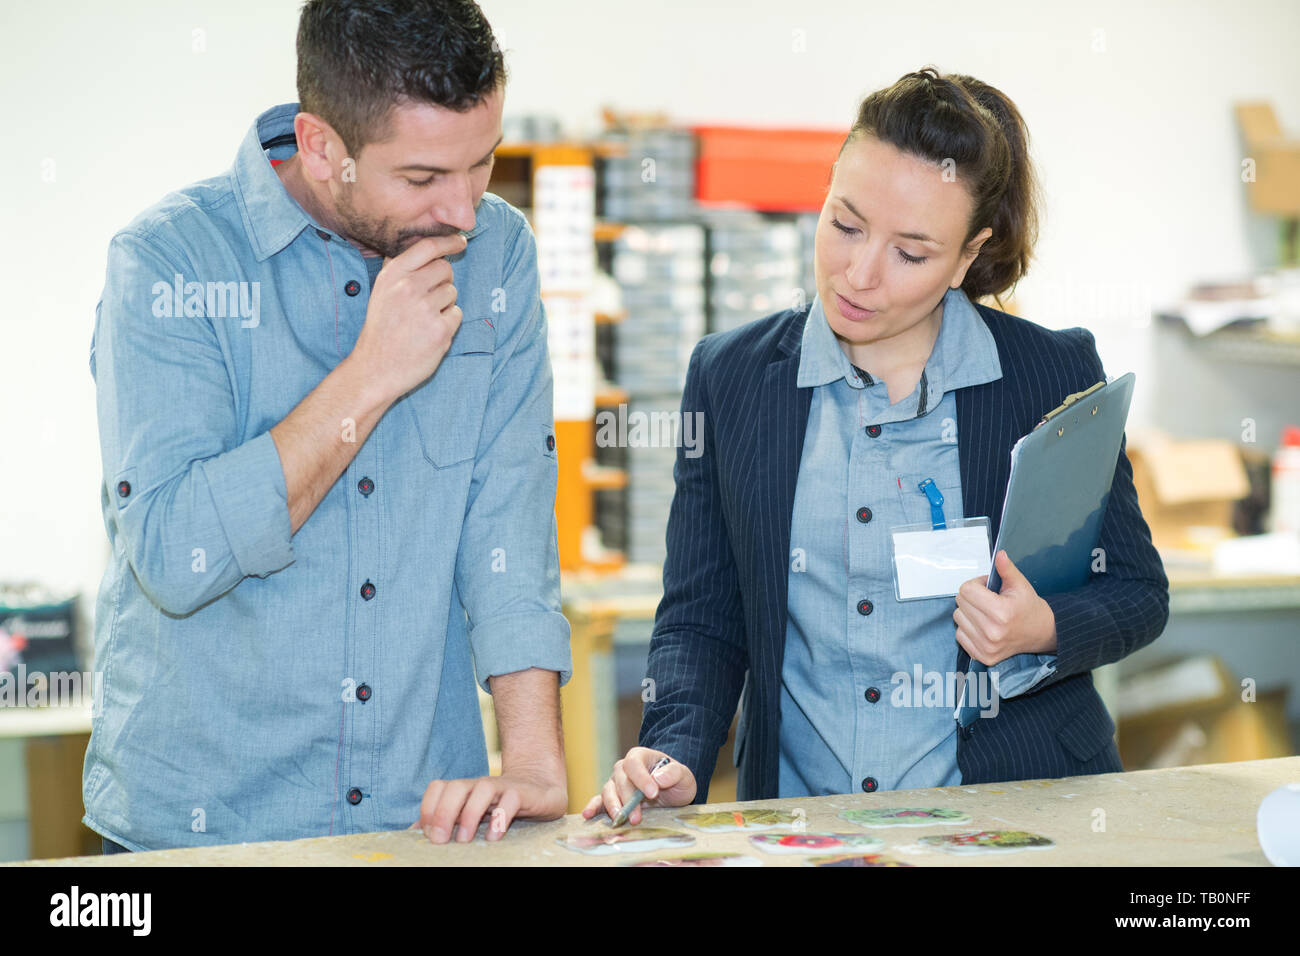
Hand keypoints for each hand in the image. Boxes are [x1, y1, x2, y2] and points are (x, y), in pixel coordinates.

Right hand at [349, 232, 466, 402]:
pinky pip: (457, 314)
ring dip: (444, 304)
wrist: (376, 368)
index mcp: (393, 275)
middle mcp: (408, 288)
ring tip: (423, 319)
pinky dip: (448, 322)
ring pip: (452, 292)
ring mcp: (425, 310)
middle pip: (445, 269)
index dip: (448, 242)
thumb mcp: (381, 291)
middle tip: (428, 299)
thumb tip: (426, 246)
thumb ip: (401, 269)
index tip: (460, 241)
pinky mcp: (441, 330)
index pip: (428, 247)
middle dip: (443, 280)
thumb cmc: (381, 328)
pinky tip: (430, 332)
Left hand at [411, 767, 565, 843]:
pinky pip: (510, 800)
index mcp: (464, 790)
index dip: (429, 808)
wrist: (541, 788)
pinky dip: (500, 818)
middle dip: (444, 813)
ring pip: (482, 789)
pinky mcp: (523, 794)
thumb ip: (446, 820)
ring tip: (465, 840)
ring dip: (469, 814)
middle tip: (440, 840)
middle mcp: (479, 786)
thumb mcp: (472, 812)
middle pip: (456, 787)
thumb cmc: (501, 805)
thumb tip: (412, 832)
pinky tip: (494, 836)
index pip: (438, 788)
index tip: (427, 835)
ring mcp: (502, 788)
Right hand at [581, 747, 695, 824]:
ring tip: (619, 820)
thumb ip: (674, 773)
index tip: (652, 793)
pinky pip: (599, 801)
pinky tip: (588, 815)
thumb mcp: (683, 775)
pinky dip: (593, 807)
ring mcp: (616, 784)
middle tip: (637, 817)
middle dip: (628, 799)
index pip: (634, 763)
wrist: (672, 792)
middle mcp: (624, 769)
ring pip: (608, 791)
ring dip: (613, 806)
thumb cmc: (676, 780)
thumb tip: (659, 778)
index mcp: (640, 757)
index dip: (641, 778)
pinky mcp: (612, 799)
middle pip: (620, 780)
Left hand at [953, 549, 1057, 665]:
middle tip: (988, 599)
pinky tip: (983, 626)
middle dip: (971, 596)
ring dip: (968, 612)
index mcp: (1001, 612)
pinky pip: (959, 635)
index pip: (966, 590)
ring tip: (986, 613)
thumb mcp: (1020, 584)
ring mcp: (986, 646)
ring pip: (958, 618)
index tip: (987, 587)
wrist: (1041, 633)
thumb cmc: (1029, 607)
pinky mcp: (983, 657)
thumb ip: (1006, 569)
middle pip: (960, 602)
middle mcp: (992, 632)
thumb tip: (999, 554)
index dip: (976, 584)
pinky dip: (968, 628)